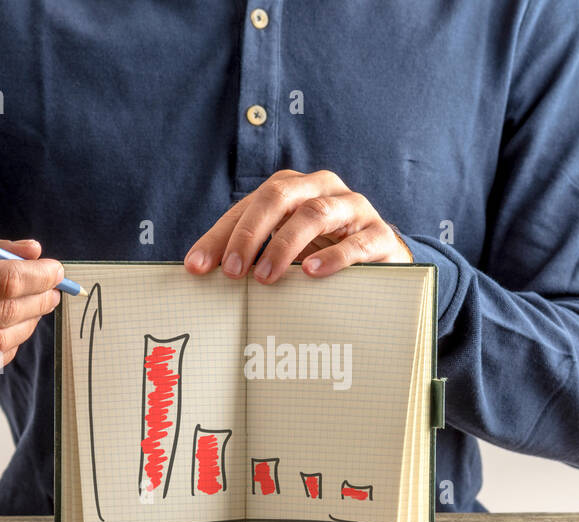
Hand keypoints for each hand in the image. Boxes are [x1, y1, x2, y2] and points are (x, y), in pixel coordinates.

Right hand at [0, 229, 62, 393]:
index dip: (40, 276)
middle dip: (38, 301)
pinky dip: (0, 353)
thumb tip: (32, 251)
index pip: (2, 277)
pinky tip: (3, 338)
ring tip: (28, 313)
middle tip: (50, 293)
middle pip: (6, 311)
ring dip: (24, 328)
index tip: (55, 271)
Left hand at [183, 169, 411, 283]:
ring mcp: (353, 208)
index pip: (248, 206)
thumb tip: (197, 271)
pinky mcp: (379, 234)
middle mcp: (321, 188)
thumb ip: (247, 253)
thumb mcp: (282, 248)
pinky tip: (312, 273)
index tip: (199, 268)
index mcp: (291, 188)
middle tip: (232, 271)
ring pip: (315, 214)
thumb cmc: (322, 251)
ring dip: (284, 245)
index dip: (221, 236)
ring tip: (265, 276)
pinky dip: (333, 257)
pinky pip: (356, 243)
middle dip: (249, 234)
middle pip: (279, 197)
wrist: (380, 259)